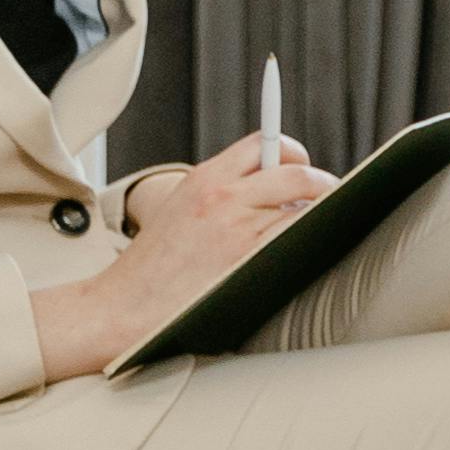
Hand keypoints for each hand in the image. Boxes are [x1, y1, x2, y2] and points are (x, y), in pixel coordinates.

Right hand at [34, 127, 337, 382]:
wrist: (125, 307)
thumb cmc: (153, 267)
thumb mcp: (179, 210)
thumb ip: (221, 192)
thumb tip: (274, 186)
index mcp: (204, 178)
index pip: (263, 143)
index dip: (291, 153)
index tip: (303, 165)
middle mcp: (223, 196)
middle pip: (297, 171)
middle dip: (319, 182)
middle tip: (324, 197)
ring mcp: (239, 228)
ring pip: (306, 205)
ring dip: (318, 214)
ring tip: (313, 228)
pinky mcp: (251, 259)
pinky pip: (300, 236)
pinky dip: (312, 239)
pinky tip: (306, 249)